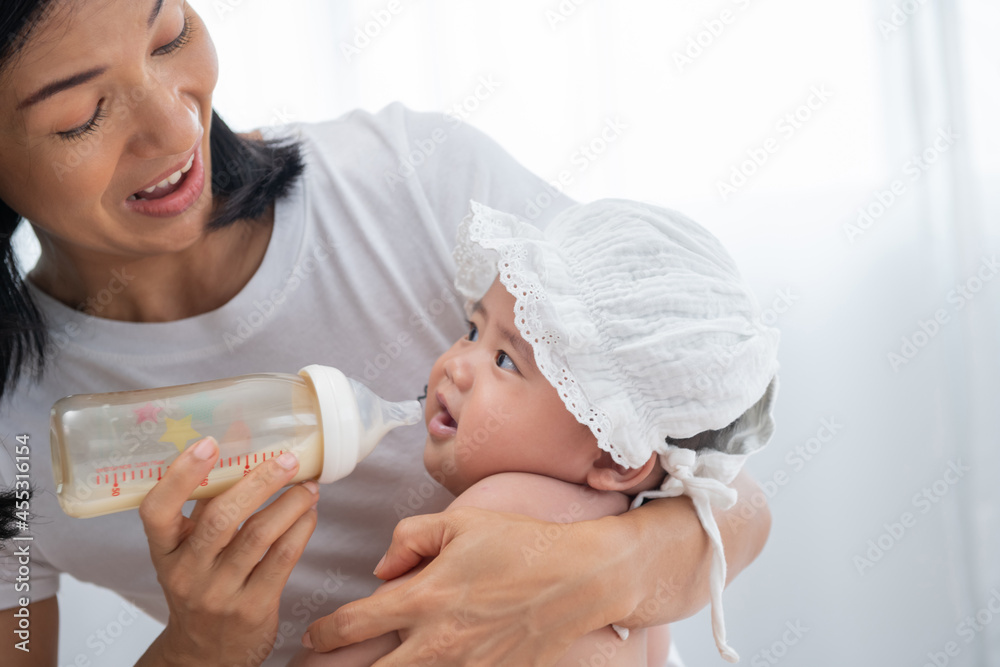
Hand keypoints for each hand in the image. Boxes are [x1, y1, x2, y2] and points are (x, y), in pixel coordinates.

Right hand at [137, 437, 317, 666]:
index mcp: (164, 551)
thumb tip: (240, 436)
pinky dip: (300, 529)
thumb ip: (208, 501)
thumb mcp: (189, 548)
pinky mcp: (252, 607)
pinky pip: (282, 559)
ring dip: (290, 503)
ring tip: (309, 484)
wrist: (205, 653)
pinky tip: (310, 513)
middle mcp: (187, 572)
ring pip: (258, 536)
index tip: (209, 442)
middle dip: (259, 481)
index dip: (180, 475)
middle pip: (220, 518)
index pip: (157, 511)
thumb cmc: (200, 584)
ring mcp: (219, 592)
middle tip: (287, 458)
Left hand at [303, 507, 637, 666]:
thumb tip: (380, 572)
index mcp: (424, 597)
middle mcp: (438, 642)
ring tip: (377, 665)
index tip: (314, 637)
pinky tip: (428, 664)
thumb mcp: (459, 521)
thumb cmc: (520, 544)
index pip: (351, 625)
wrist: (579, 578)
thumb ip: (408, 538)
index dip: (322, 635)